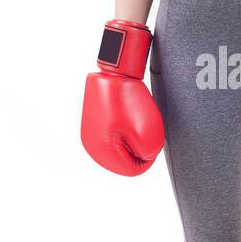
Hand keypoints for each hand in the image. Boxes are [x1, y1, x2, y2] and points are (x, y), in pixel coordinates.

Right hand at [81, 19, 164, 175]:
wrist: (114, 72)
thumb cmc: (129, 99)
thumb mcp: (147, 131)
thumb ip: (148, 153)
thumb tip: (146, 157)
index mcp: (103, 152)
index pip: (135, 169)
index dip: (149, 155)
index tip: (150, 134)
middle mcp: (92, 147)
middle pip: (126, 160)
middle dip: (139, 146)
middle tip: (141, 124)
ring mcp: (90, 136)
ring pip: (120, 148)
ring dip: (131, 138)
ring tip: (132, 118)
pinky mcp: (92, 126)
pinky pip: (113, 137)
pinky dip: (122, 131)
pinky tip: (125, 116)